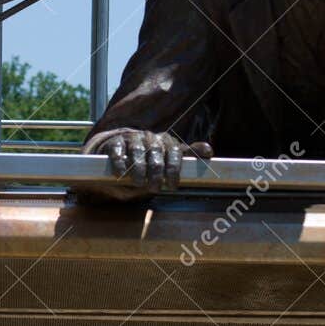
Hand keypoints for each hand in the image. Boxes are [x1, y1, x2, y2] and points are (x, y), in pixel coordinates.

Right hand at [90, 129, 213, 199]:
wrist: (115, 151)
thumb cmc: (146, 160)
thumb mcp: (167, 161)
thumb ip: (187, 157)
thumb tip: (210, 150)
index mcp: (166, 142)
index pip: (175, 151)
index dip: (175, 168)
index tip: (173, 185)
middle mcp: (150, 137)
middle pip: (157, 152)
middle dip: (157, 171)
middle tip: (156, 187)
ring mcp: (132, 138)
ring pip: (138, 150)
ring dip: (139, 168)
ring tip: (140, 183)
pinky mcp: (114, 142)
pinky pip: (118, 150)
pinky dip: (120, 162)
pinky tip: (121, 174)